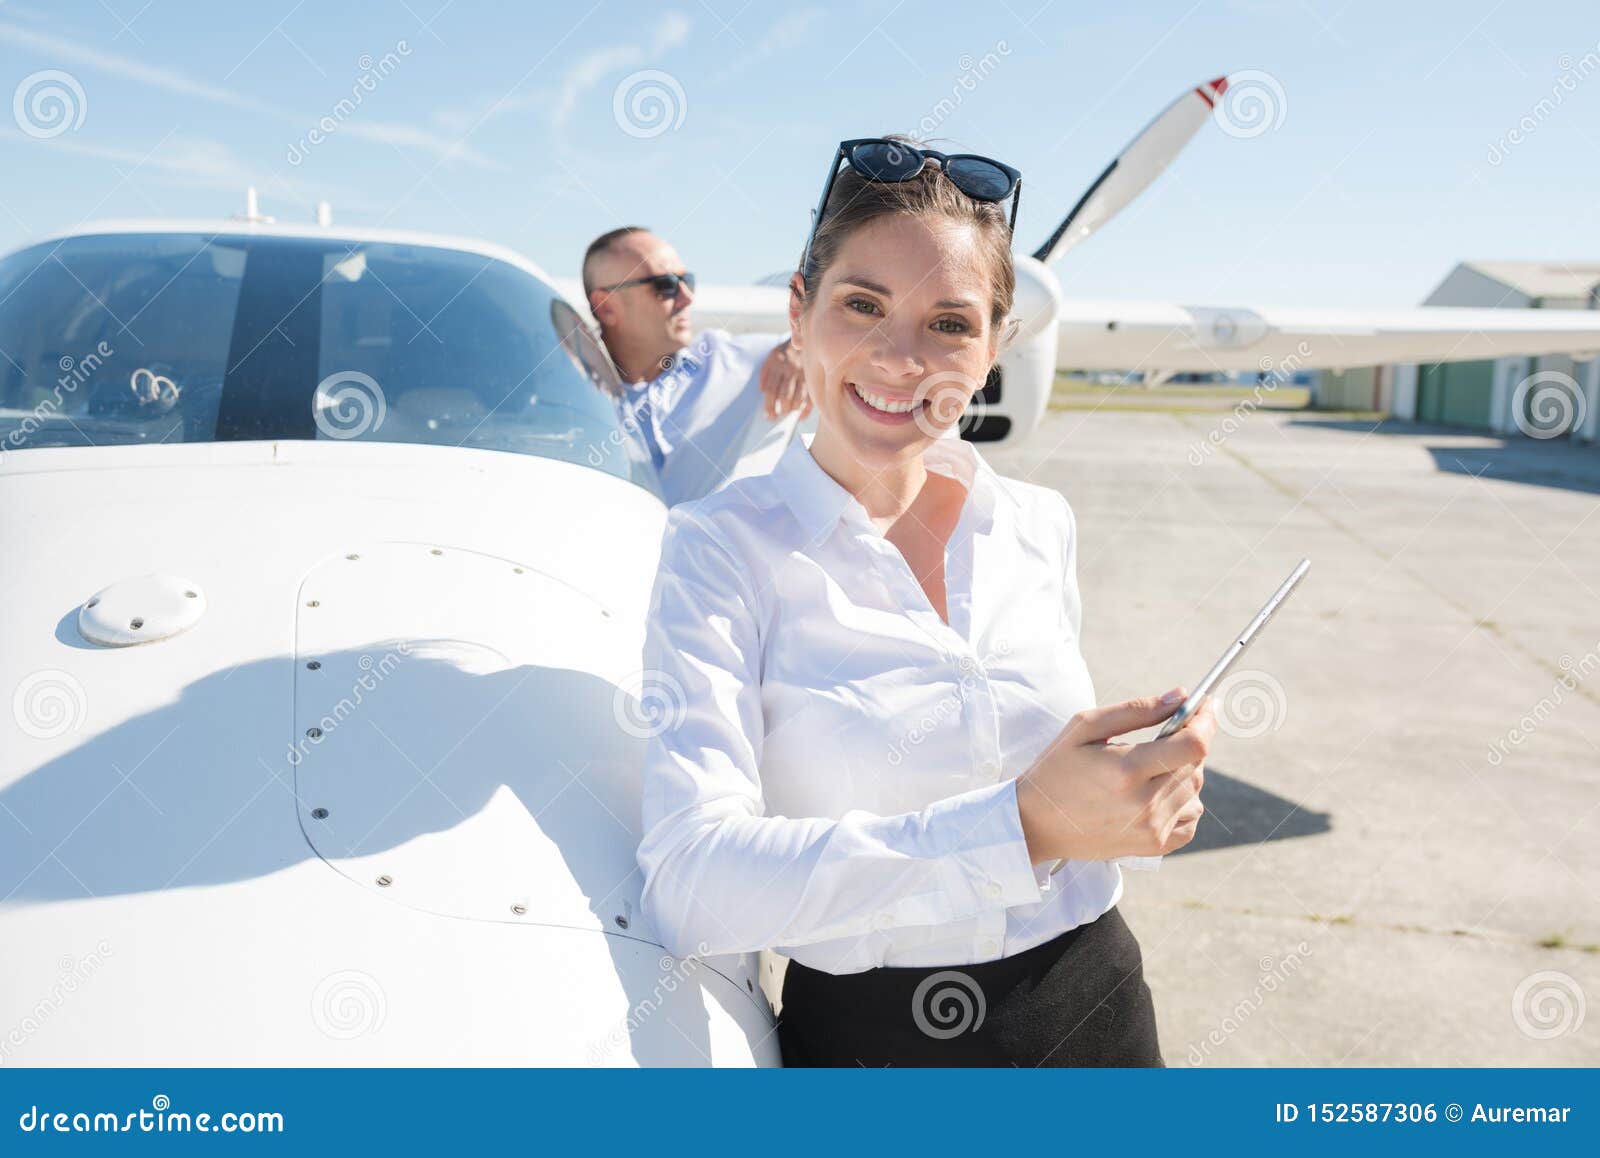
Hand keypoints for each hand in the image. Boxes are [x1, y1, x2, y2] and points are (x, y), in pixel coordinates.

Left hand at [759, 339, 809, 419]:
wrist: (809, 337)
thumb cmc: (787, 351)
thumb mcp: (773, 355)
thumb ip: (765, 372)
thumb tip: (762, 390)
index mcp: (778, 365)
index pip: (771, 389)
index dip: (768, 405)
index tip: (767, 415)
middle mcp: (791, 370)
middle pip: (784, 395)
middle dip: (780, 409)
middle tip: (775, 417)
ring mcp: (804, 374)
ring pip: (798, 398)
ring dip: (792, 409)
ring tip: (788, 413)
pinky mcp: (815, 378)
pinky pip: (811, 397)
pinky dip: (806, 409)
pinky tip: (801, 416)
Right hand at [1016, 691, 1212, 862]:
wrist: (1036, 824)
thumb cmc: (1056, 768)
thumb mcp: (1085, 727)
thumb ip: (1136, 710)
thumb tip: (1180, 697)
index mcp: (1125, 769)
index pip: (1193, 745)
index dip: (1205, 721)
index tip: (1205, 705)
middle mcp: (1144, 804)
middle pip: (1196, 765)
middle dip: (1187, 743)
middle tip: (1162, 736)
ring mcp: (1152, 829)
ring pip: (1195, 789)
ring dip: (1182, 772)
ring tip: (1148, 769)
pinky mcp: (1154, 847)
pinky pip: (1192, 817)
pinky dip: (1182, 801)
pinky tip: (1154, 794)